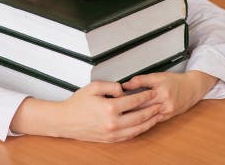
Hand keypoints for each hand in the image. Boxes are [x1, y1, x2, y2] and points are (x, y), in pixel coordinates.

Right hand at [10, 81, 163, 141]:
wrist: (65, 121)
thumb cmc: (77, 104)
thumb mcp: (93, 87)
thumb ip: (111, 86)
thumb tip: (123, 89)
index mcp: (109, 108)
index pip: (134, 101)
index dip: (145, 96)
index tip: (152, 93)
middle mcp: (112, 122)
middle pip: (140, 116)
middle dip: (152, 110)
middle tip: (160, 104)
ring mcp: (112, 133)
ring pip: (137, 128)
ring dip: (149, 122)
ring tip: (157, 116)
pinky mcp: (110, 139)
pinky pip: (129, 136)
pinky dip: (139, 131)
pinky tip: (143, 126)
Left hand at [121, 71, 218, 121]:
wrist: (192, 89)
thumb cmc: (175, 81)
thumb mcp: (158, 76)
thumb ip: (141, 80)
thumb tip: (125, 84)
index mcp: (161, 88)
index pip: (140, 91)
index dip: (126, 93)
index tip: (116, 95)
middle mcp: (164, 100)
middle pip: (141, 105)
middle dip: (127, 107)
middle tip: (114, 108)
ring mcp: (166, 110)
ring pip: (146, 115)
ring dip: (133, 116)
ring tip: (120, 116)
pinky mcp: (167, 117)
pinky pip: (151, 120)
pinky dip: (142, 121)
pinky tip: (132, 122)